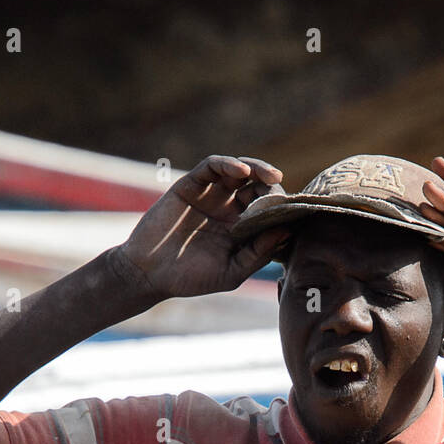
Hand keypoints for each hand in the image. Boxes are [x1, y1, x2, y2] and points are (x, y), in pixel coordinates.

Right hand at [112, 155, 287, 301]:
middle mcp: (229, 209)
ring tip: (270, 176)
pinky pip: (212, 167)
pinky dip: (228, 164)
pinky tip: (241, 171)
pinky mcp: (191, 185)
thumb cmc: (191, 278)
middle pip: (258, 187)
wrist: (149, 273)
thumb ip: (258, 253)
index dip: (281, 208)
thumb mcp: (232, 272)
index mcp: (243, 230)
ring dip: (257, 169)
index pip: (268, 211)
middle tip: (281, 188)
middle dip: (272, 185)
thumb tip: (285, 232)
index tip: (293, 211)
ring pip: (240, 171)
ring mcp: (211, 195)